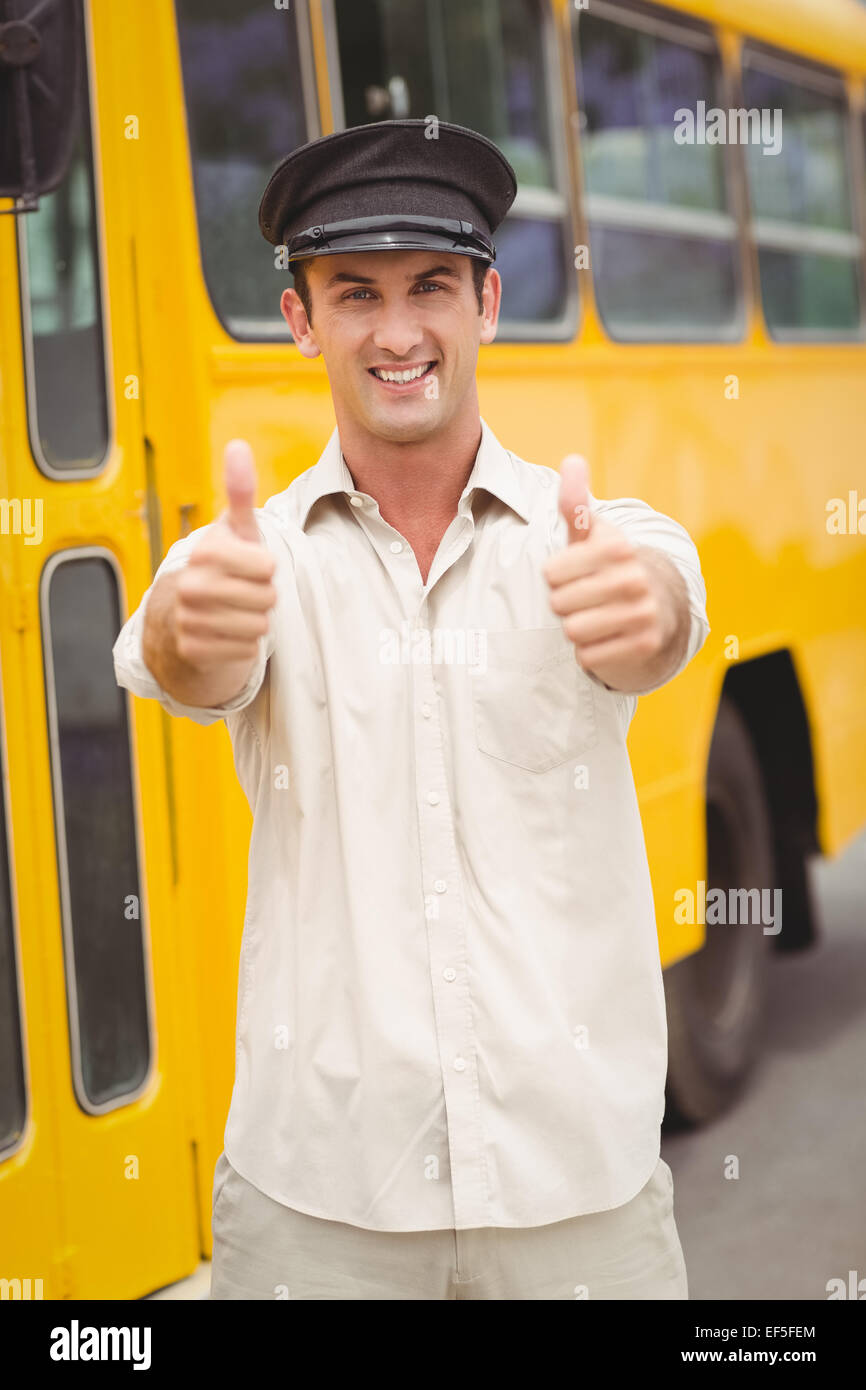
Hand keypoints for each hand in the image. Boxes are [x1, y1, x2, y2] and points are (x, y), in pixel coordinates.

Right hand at [174, 440, 277, 671]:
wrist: (181, 617)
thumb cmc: (221, 567)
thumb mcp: (234, 531)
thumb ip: (240, 491)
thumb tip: (238, 445)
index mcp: (204, 551)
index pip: (268, 566)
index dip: (266, 568)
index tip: (250, 565)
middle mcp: (190, 585)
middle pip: (268, 597)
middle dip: (264, 597)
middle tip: (243, 592)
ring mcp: (188, 620)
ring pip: (259, 626)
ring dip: (255, 622)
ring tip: (235, 612)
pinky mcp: (192, 651)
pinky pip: (247, 651)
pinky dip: (244, 646)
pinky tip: (226, 634)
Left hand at [543, 454, 677, 684]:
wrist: (660, 605)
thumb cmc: (610, 566)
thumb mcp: (592, 534)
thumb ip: (575, 503)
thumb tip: (572, 461)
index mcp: (618, 547)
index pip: (551, 573)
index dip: (556, 576)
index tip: (575, 572)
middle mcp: (635, 578)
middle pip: (559, 604)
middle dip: (565, 603)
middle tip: (585, 598)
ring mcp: (643, 613)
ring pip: (573, 631)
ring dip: (577, 628)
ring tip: (595, 616)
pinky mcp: (644, 645)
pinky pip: (589, 656)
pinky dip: (591, 651)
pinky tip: (608, 637)